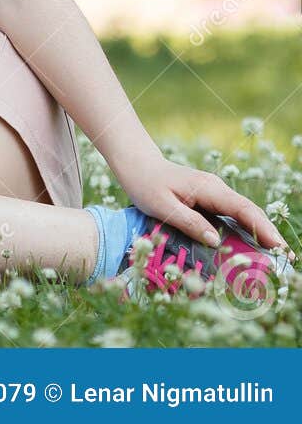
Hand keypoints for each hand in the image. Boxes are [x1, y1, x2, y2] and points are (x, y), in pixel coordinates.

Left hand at [112, 149, 291, 255]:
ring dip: (261, 235)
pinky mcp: (211, 201)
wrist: (137, 164)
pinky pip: (233, 217)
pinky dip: (246, 231)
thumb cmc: (145, 184)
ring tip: (276, 259)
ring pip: (245, 216)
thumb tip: (215, 241)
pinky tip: (252, 248)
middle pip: (251, 213)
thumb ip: (188, 222)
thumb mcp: (162, 205)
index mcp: (210, 188)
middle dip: (270, 235)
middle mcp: (218, 190)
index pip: (244, 209)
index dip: (263, 229)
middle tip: (286, 259)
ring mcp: (216, 195)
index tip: (278, 247)